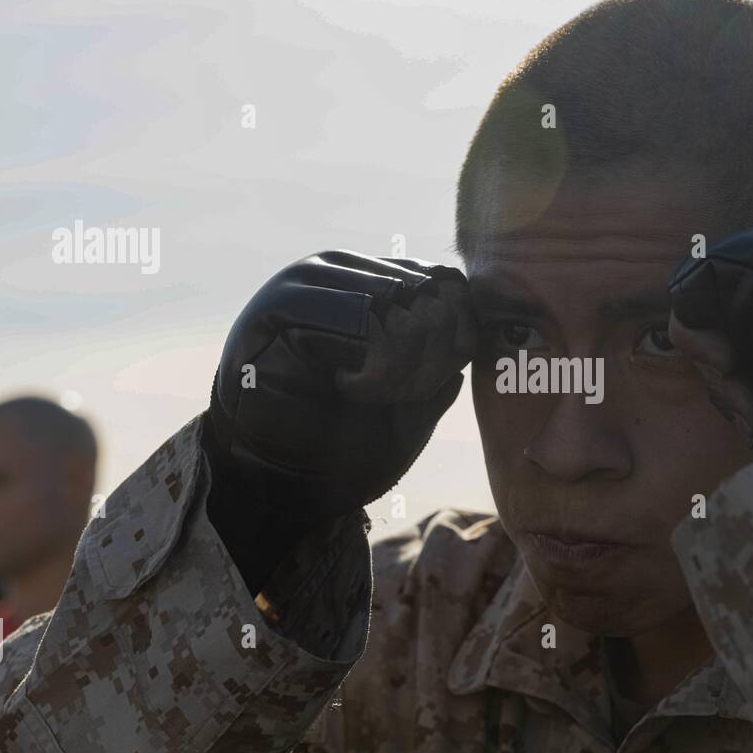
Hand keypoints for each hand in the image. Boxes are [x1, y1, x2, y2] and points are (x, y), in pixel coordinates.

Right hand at [209, 250, 475, 517]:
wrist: (278, 482)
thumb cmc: (345, 444)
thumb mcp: (414, 405)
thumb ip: (445, 365)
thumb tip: (474, 332)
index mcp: (373, 283)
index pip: (447, 283)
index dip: (458, 339)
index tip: (433, 387)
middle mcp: (343, 270)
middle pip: (429, 289)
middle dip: (431, 355)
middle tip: (400, 395)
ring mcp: (309, 282)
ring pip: (398, 298)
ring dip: (402, 360)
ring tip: (372, 394)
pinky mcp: (280, 305)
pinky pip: (360, 315)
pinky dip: (372, 362)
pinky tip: (347, 388)